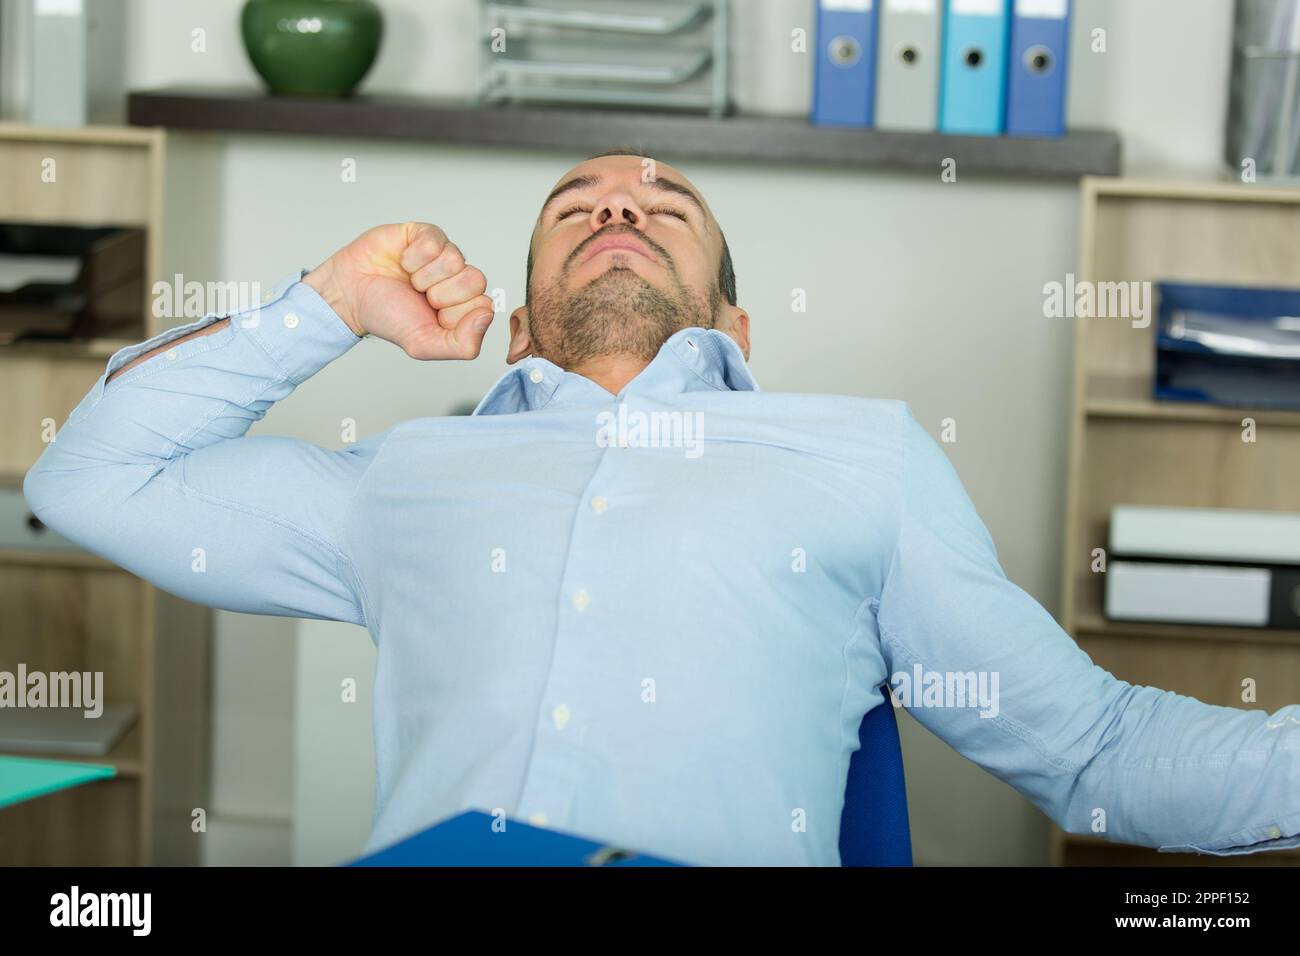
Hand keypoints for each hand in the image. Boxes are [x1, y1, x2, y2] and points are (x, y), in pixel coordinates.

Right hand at [303, 222, 494, 359]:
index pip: (484, 305)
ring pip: (455, 260)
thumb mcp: (423, 344)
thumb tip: (487, 315)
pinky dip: (413, 257)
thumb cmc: (387, 316)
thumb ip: (462, 344)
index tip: (433, 316)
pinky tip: (403, 263)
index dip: (455, 313)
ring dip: (423, 276)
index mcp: (464, 305)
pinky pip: (434, 241)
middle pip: (476, 280)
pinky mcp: (426, 234)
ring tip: (409, 280)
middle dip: (441, 294)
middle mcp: (458, 278)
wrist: (350, 294)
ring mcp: (444, 254)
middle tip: (420, 296)